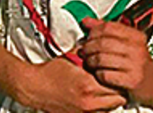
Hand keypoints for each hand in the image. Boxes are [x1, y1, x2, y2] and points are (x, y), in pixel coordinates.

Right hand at [12, 56, 126, 112]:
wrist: (34, 86)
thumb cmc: (48, 73)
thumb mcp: (71, 58)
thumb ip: (87, 52)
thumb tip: (98, 46)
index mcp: (88, 86)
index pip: (117, 86)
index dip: (119, 79)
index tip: (117, 75)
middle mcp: (89, 102)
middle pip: (118, 100)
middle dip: (117, 91)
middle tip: (114, 83)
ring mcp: (84, 112)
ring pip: (110, 109)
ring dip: (110, 100)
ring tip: (104, 91)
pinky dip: (99, 107)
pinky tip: (93, 98)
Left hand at [76, 18, 152, 105]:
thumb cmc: (136, 61)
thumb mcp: (126, 42)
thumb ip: (106, 31)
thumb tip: (86, 21)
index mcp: (135, 36)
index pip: (108, 27)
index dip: (93, 31)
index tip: (88, 37)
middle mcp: (136, 49)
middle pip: (103, 43)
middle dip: (88, 47)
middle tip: (84, 51)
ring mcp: (135, 65)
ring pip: (101, 59)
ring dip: (90, 61)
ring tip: (89, 63)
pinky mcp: (132, 81)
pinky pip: (106, 75)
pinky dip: (98, 74)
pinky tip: (99, 73)